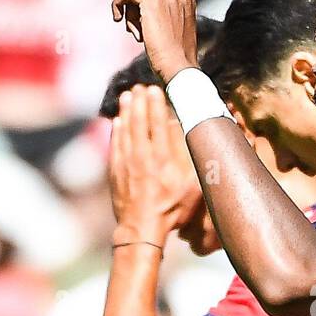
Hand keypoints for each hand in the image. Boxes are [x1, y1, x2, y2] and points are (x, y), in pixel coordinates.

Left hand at [109, 84, 198, 242]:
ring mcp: (127, 162)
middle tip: (140, 87)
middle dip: (140, 101)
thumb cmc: (173, 210)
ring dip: (127, 111)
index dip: (156, 104)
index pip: (158, 124)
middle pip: (140, 122)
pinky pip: (115, 144)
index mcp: (164, 159)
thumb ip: (194, 162)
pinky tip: (118, 120)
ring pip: (125, 130)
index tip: (155, 89)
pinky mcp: (116, 171)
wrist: (142, 228)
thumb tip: (200, 141)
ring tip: (128, 95)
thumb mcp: (193, 188)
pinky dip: (116, 130)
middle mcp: (143, 156)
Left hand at [112, 0, 197, 82]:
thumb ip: (157, 12)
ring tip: (134, 32)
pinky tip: (121, 22)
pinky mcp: (153, 1)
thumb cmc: (174, 59)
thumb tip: (129, 7)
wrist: (180, 69)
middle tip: (135, 28)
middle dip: (135, 3)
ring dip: (127, 9)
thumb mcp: (171, 30)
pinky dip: (118, 6)